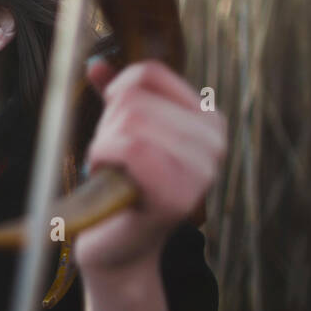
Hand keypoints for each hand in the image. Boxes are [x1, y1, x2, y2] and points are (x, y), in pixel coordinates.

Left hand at [72, 58, 227, 273]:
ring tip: (115, 176)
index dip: (115, 94)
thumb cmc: (120, 187)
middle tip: (113, 163)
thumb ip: (115, 97)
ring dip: (103, 148)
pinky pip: (130, 148)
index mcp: (208, 120)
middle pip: (133, 99)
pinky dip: (104, 159)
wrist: (117, 247)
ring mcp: (202, 170)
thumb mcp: (120, 132)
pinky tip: (111, 183)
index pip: (148, 73)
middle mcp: (214, 142)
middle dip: (107, 129)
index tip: (115, 127)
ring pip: (129, 122)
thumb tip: (95, 64)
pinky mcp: (178, 195)